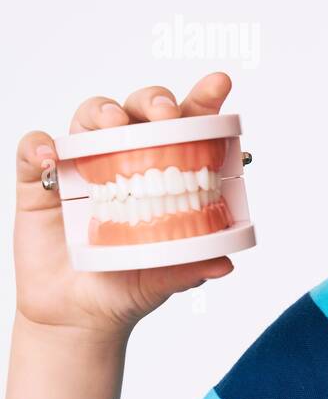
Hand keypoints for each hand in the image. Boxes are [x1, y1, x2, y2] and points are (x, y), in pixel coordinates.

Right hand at [13, 72, 237, 339]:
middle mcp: (126, 159)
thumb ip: (192, 267)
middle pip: (139, 108)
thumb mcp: (166, 277)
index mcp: (166, 172)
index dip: (202, 100)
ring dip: (102, 111)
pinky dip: (39, 145)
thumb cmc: (129, 284)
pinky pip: (33, 149)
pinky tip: (51, 158)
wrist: (77, 315)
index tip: (220, 83)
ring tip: (110, 125)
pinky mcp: (42, 182)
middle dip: (152, 100)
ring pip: (89, 116)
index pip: (187, 125)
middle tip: (163, 113)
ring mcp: (83, 165)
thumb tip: (224, 265)